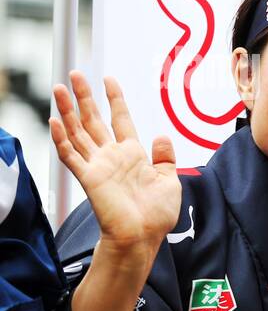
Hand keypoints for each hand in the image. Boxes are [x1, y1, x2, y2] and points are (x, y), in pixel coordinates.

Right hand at [49, 72, 180, 256]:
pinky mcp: (88, 178)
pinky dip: (62, 139)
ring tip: (59, 88)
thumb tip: (161, 136)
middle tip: (75, 74)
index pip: (120, 119)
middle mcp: (112, 156)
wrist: (143, 236)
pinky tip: (54, 121)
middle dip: (84, 97)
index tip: (109, 79)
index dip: (115, 99)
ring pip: (78, 132)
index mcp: (133, 155)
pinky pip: (71, 155)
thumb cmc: (157, 214)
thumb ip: (165, 158)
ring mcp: (98, 165)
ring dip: (67, 110)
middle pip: (93, 120)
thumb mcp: (170, 180)